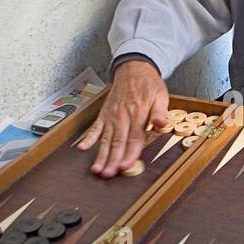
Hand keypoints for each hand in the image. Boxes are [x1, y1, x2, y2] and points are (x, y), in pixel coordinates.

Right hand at [77, 60, 169, 177]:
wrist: (133, 69)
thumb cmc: (148, 84)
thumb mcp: (161, 95)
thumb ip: (160, 111)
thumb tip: (161, 123)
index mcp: (137, 114)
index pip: (134, 138)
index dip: (130, 154)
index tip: (126, 167)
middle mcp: (122, 116)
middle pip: (118, 142)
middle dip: (112, 160)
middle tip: (108, 174)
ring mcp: (111, 116)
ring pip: (106, 139)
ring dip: (101, 155)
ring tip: (97, 169)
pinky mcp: (104, 115)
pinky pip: (95, 128)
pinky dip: (88, 138)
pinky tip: (83, 148)